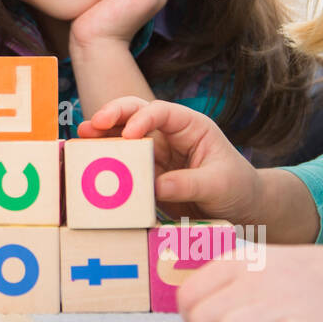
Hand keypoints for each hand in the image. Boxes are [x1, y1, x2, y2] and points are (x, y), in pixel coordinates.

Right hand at [77, 94, 261, 224]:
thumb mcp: (219, 184)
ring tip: (81, 137)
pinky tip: (88, 161)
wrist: (241, 209)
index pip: (162, 112)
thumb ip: (188, 183)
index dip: (143, 118)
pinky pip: (123, 163)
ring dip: (102, 134)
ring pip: (123, 134)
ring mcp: (155, 152)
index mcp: (190, 126)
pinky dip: (105, 159)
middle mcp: (168, 134)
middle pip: (136, 112)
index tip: (130, 135)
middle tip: (92, 124)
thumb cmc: (237, 188)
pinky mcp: (146, 173)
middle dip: (113, 114)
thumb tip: (154, 187)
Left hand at [178, 244, 322, 321]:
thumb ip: (226, 280)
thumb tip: (190, 307)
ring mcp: (280, 302)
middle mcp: (254, 279)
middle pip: (201, 320)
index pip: (187, 297)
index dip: (196, 314)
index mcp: (239, 261)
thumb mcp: (263, 262)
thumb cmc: (311, 279)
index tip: (216, 319)